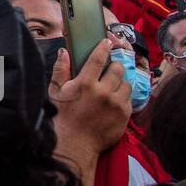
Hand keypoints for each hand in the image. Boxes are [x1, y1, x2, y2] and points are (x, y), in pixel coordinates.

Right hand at [49, 38, 130, 153]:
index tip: (107, 42)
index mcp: (85, 83)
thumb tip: (64, 51)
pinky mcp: (125, 115)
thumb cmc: (62, 116)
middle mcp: (103, 91)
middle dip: (114, 66)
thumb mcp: (55, 91)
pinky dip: (123, 96)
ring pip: (127, 83)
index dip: (104, 47)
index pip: (99, 58)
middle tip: (109, 69)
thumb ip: (60, 70)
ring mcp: (116, 104)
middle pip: (117, 68)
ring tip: (113, 85)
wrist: (75, 143)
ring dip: (120, 82)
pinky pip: (130, 99)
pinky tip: (115, 100)